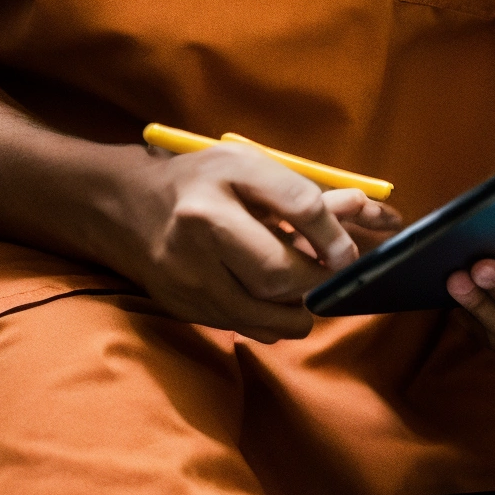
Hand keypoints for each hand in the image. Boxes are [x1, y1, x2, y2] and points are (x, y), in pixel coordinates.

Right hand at [113, 144, 399, 342]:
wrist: (126, 208)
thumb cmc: (201, 182)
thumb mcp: (249, 168)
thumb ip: (303, 193)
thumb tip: (368, 210)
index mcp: (224, 175)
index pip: (299, 205)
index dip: (336, 232)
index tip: (349, 253)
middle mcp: (201, 223)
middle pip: (281, 272)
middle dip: (317, 281)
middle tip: (330, 278)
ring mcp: (187, 271)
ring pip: (265, 310)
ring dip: (300, 309)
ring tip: (304, 292)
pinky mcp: (183, 305)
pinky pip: (245, 326)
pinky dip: (272, 321)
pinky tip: (273, 303)